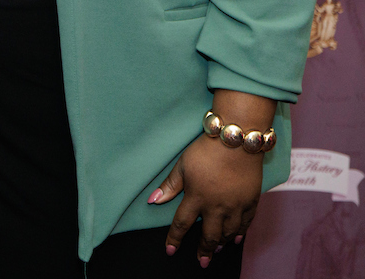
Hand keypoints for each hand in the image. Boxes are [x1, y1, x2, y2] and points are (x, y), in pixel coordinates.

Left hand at [149, 91, 274, 266]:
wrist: (237, 141)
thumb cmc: (206, 150)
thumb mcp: (183, 165)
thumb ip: (170, 185)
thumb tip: (153, 200)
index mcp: (196, 197)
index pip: (182, 223)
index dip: (175, 238)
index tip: (170, 250)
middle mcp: (217, 206)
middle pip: (209, 235)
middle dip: (204, 250)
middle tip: (202, 262)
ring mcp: (236, 205)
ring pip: (228, 232)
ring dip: (221, 243)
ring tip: (216, 250)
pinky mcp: (251, 201)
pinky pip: (246, 223)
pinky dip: (240, 233)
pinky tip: (236, 238)